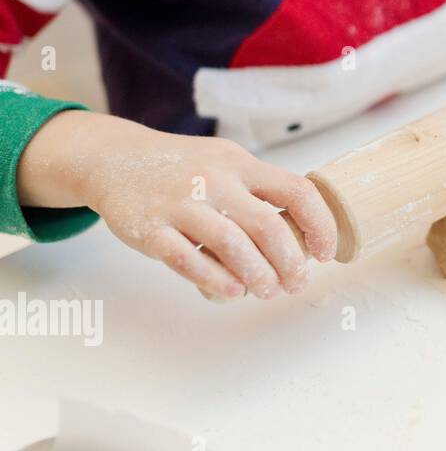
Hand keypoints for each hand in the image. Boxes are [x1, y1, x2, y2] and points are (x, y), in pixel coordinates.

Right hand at [18, 112, 336, 300]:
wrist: (114, 159)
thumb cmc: (183, 168)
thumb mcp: (226, 163)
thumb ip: (259, 190)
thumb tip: (304, 233)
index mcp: (241, 164)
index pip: (297, 191)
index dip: (320, 225)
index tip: (325, 253)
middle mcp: (214, 180)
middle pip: (268, 226)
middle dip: (290, 263)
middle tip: (297, 284)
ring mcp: (180, 203)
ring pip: (231, 246)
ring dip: (258, 276)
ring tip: (267, 291)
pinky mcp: (149, 228)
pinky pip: (187, 259)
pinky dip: (215, 280)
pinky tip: (232, 291)